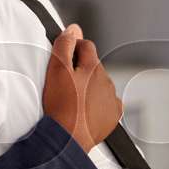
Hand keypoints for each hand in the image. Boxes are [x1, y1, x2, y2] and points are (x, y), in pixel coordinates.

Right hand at [43, 24, 122, 152]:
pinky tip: (84, 109)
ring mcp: (111, 98)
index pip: (86, 45)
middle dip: (81, 69)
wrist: (68, 138)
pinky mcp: (112, 115)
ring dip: (89, 87)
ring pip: (100, 84)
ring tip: (72, 99)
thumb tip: (73, 29)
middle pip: (93, 66)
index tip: (65, 55)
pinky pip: (107, 103)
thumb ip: (65, 45)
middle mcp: (106, 81)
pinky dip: (97, 104)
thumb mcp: (56, 70)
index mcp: (92, 67)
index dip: (74, 47)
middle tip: (64, 82)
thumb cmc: (61, 107)